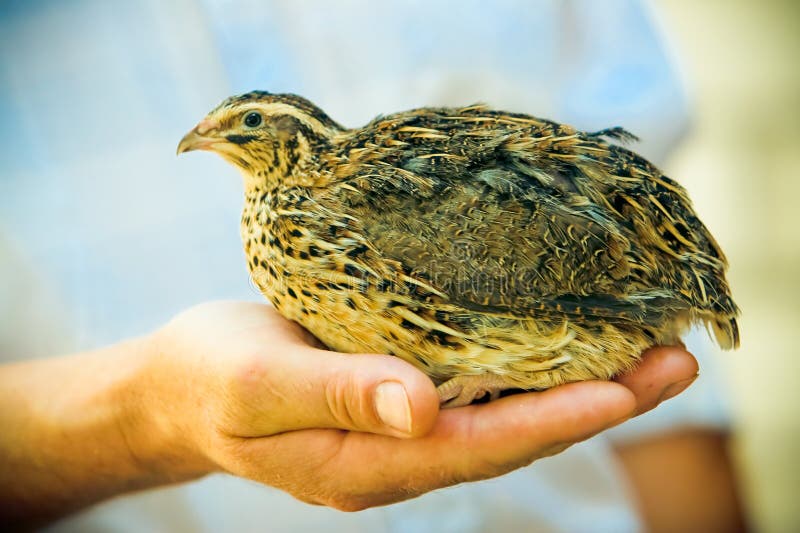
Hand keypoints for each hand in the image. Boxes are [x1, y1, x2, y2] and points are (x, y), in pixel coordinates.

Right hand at [130, 301, 698, 510]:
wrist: (180, 386)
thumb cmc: (208, 378)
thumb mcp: (256, 383)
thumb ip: (336, 395)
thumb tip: (425, 408)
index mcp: (365, 463)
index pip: (478, 448)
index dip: (553, 421)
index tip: (624, 390)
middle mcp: (399, 454)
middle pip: (513, 436)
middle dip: (596, 402)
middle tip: (674, 360)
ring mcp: (403, 429)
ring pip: (506, 414)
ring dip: (577, 384)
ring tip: (647, 349)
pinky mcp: (401, 398)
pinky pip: (480, 391)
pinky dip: (532, 369)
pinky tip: (567, 342)